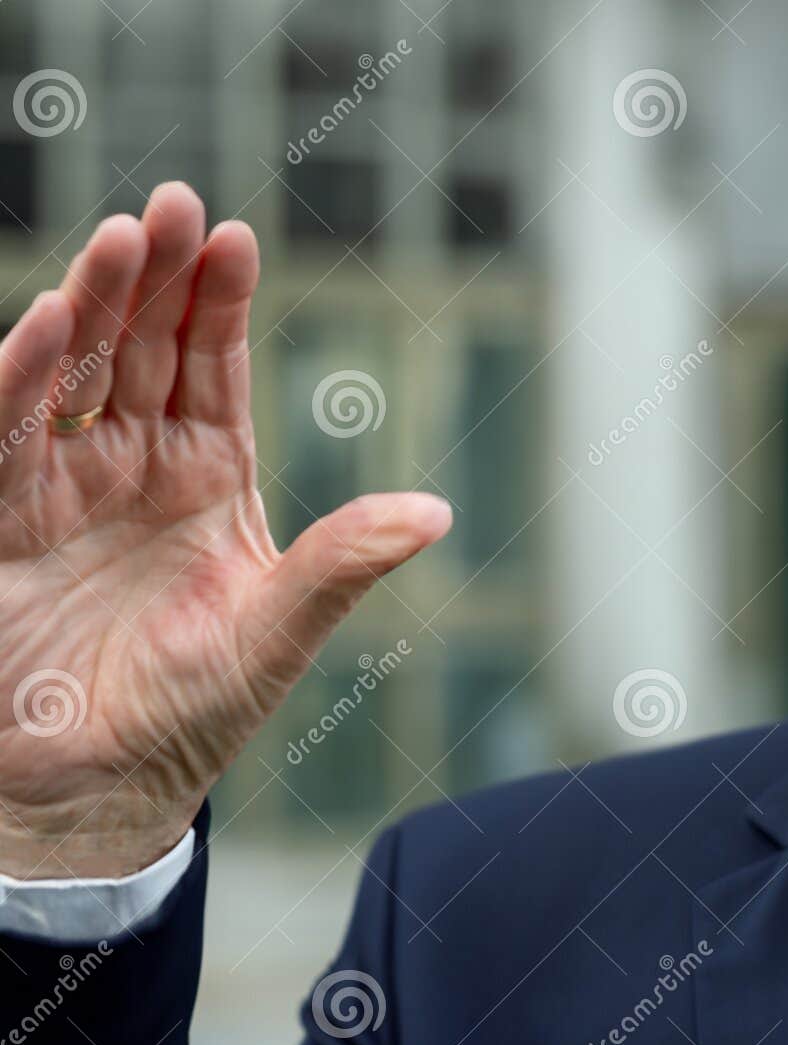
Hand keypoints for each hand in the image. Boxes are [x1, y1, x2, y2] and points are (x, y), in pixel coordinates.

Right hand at [0, 182, 450, 877]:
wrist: (99, 787)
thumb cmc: (193, 712)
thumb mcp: (279, 632)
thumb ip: (344, 564)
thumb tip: (438, 512)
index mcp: (207, 476)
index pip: (212, 367)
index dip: (219, 304)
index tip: (236, 237)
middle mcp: (133, 465)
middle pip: (140, 348)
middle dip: (155, 277)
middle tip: (172, 207)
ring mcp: (64, 487)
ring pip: (72, 374)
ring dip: (90, 306)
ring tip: (119, 239)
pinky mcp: (1, 521)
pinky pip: (7, 438)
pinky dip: (20, 381)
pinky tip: (42, 325)